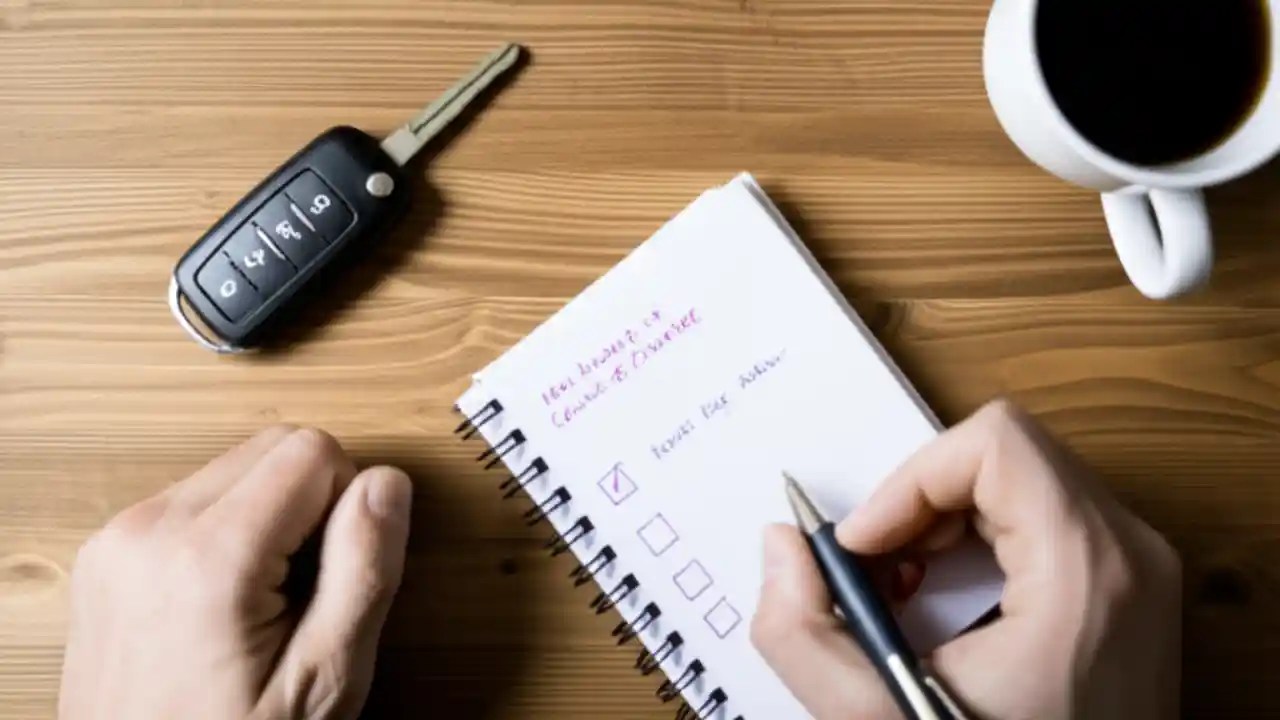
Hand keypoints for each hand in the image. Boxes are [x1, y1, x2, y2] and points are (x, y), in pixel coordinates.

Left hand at [58, 426, 412, 719]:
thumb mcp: (323, 678)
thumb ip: (364, 570)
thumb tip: (387, 482)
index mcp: (209, 558)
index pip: (312, 449)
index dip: (347, 501)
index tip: (333, 571)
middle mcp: (150, 531)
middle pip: (272, 447)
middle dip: (310, 501)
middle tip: (305, 589)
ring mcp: (118, 540)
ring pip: (235, 468)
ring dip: (268, 515)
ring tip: (264, 602)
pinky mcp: (106, 552)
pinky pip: (194, 498)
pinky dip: (227, 530)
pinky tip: (226, 601)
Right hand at [751, 400, 1181, 719]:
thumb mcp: (879, 716)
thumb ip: (802, 631)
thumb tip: (782, 546)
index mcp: (1088, 571)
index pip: (995, 444)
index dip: (908, 479)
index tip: (863, 544)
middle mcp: (1130, 554)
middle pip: (1003, 455)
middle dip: (916, 502)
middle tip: (874, 567)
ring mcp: (1137, 569)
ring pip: (1019, 480)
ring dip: (939, 521)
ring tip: (903, 587)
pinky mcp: (1129, 588)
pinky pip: (1042, 517)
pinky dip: (975, 541)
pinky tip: (944, 601)